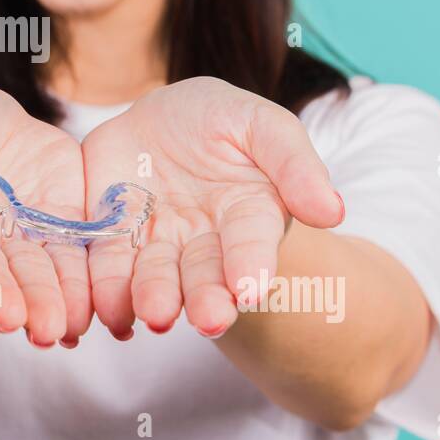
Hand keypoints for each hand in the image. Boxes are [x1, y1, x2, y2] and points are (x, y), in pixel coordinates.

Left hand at [81, 77, 342, 337]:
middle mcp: (204, 241)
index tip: (251, 288)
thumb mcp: (260, 124)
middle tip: (208, 320)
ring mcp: (158, 244)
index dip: (253, 264)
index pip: (252, 242)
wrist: (159, 119)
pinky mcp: (113, 241)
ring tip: (155, 315)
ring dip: (155, 299)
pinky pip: (107, 267)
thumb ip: (294, 163)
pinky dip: (106, 291)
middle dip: (206, 297)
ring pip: (155, 277)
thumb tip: (333, 211)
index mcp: (248, 214)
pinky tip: (107, 310)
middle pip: (205, 273)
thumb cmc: (220, 120)